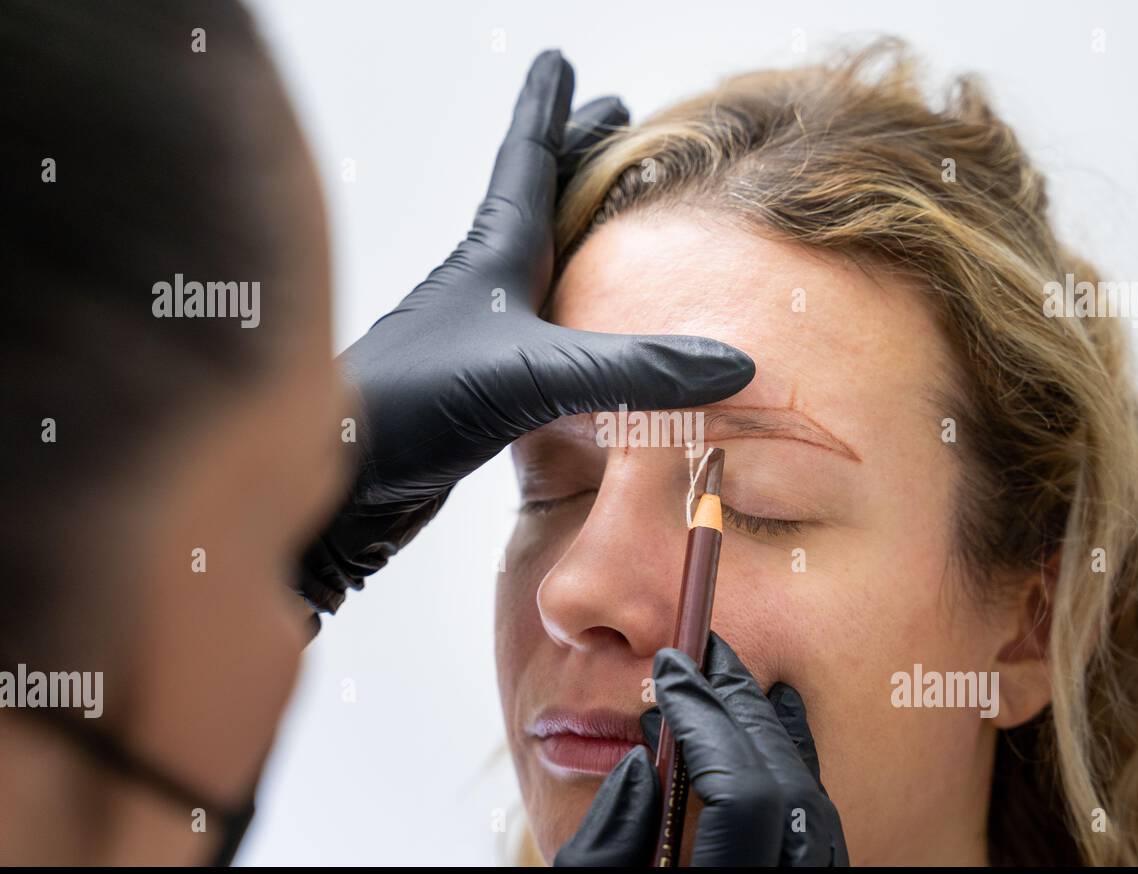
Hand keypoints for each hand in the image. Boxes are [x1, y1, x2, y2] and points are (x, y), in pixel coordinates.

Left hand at [297, 51, 754, 613]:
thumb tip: (735, 363)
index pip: (528, 159)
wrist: (338, 483)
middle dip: (575, 153)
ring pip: (536, 262)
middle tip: (612, 116)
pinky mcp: (478, 388)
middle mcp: (484, 284)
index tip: (560, 60)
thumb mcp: (531, 375)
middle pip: (538, 198)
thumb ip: (633, 368)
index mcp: (494, 256)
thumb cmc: (411, 405)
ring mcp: (478, 336)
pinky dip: (569, 308)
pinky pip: (539, 328)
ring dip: (570, 225)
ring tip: (607, 209)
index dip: (550, 108)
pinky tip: (580, 327)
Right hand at [554, 632, 848, 865]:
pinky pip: (818, 839)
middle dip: (744, 711)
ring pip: (816, 814)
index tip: (671, 675)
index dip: (708, 722)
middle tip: (704, 657)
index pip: (743, 794)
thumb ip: (608, 846)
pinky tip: (775, 738)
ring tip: (742, 683)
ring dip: (778, 737)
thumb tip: (645, 766)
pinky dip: (797, 778)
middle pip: (789, 794)